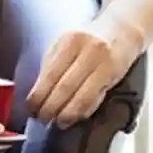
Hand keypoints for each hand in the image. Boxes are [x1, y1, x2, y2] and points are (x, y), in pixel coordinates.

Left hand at [26, 19, 140, 128]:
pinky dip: (82, 111)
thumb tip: (37, 94)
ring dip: (66, 114)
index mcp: (69, 42)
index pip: (49, 75)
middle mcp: (87, 50)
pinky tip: (74, 116)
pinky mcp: (114, 75)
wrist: (122, 30)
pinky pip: (95, 98)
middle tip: (42, 119)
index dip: (38, 97)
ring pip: (80, 97)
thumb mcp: (66, 44)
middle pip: (64, 88)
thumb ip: (52, 65)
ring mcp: (103, 63)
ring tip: (58, 122)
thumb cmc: (89, 40)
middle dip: (50, 109)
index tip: (31, 109)